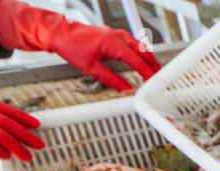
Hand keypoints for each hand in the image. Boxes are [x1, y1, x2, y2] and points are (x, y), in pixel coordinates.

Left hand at [0, 0, 161, 91]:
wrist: (58, 33)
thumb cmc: (70, 45)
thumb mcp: (91, 68)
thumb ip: (111, 79)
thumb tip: (125, 88)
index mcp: (114, 43)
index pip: (137, 61)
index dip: (148, 73)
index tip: (154, 83)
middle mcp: (117, 36)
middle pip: (144, 52)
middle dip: (154, 66)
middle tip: (162, 78)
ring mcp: (116, 34)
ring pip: (140, 47)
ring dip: (148, 59)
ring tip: (154, 71)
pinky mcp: (113, 35)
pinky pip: (133, 44)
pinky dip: (140, 53)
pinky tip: (141, 60)